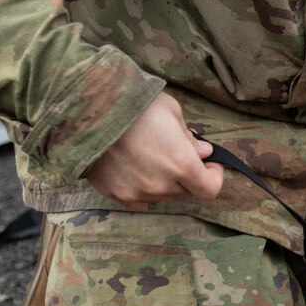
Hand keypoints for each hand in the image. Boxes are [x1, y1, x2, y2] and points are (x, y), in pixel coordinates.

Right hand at [84, 92, 223, 210]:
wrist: (91, 111)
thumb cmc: (137, 105)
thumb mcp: (172, 112)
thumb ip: (190, 138)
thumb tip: (203, 153)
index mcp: (181, 164)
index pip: (209, 189)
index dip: (214, 176)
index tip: (210, 163)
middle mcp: (161, 184)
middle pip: (185, 191)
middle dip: (188, 175)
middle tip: (177, 153)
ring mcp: (137, 192)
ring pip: (161, 195)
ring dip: (164, 181)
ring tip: (151, 156)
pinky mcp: (115, 194)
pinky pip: (137, 200)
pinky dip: (142, 190)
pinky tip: (136, 171)